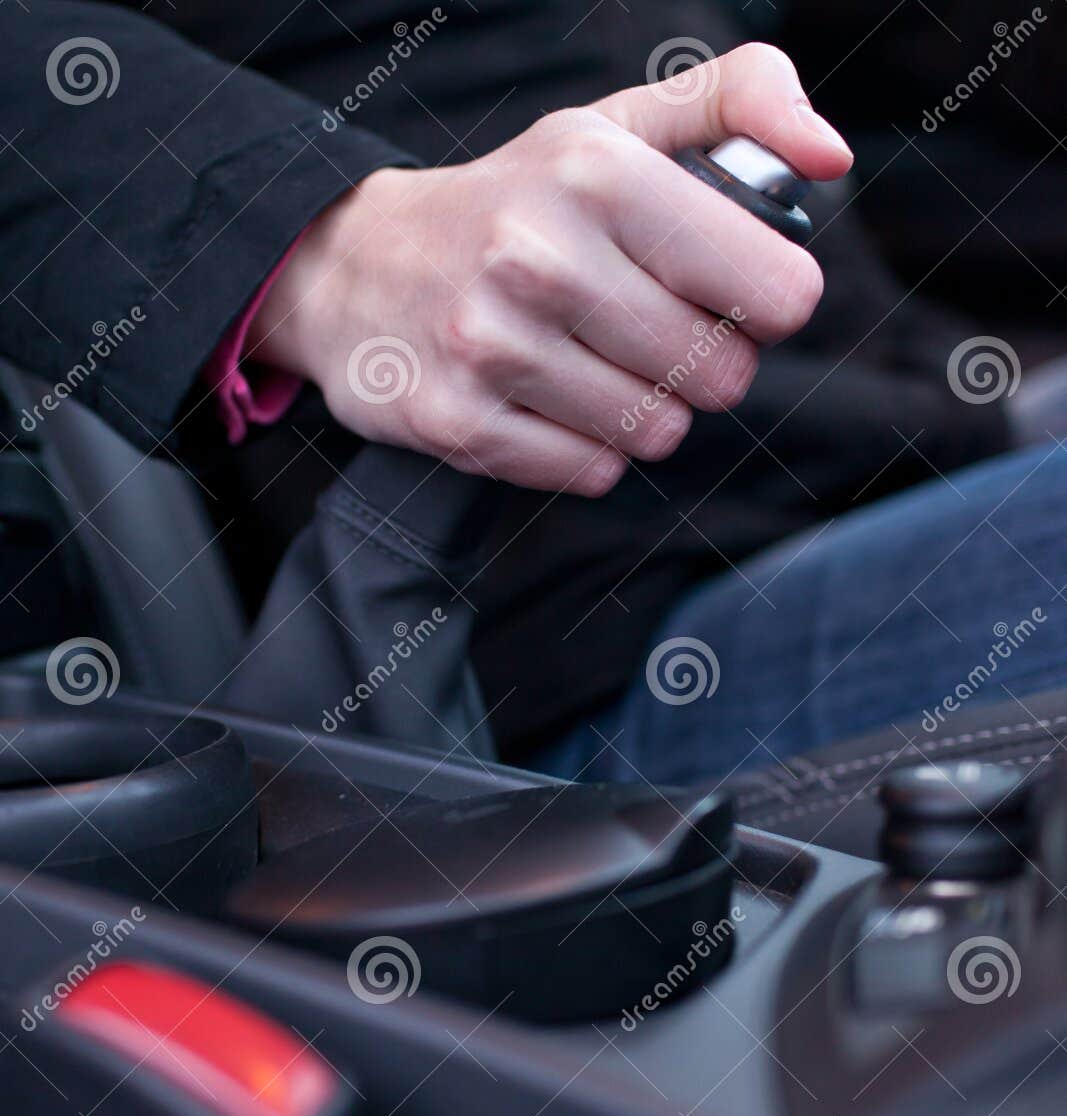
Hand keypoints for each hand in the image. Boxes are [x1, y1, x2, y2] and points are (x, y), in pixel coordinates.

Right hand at [250, 43, 851, 495]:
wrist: (356, 266)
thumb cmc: (516, 200)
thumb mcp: (620, 125)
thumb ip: (742, 104)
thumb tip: (830, 159)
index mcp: (602, 174)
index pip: (777, 292)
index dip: (767, 303)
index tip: (726, 291)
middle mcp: (541, 257)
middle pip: (722, 378)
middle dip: (703, 363)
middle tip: (649, 331)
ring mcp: (493, 347)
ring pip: (658, 433)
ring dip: (644, 411)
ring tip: (594, 364)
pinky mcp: (460, 424)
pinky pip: (593, 473)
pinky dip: (587, 449)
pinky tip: (550, 401)